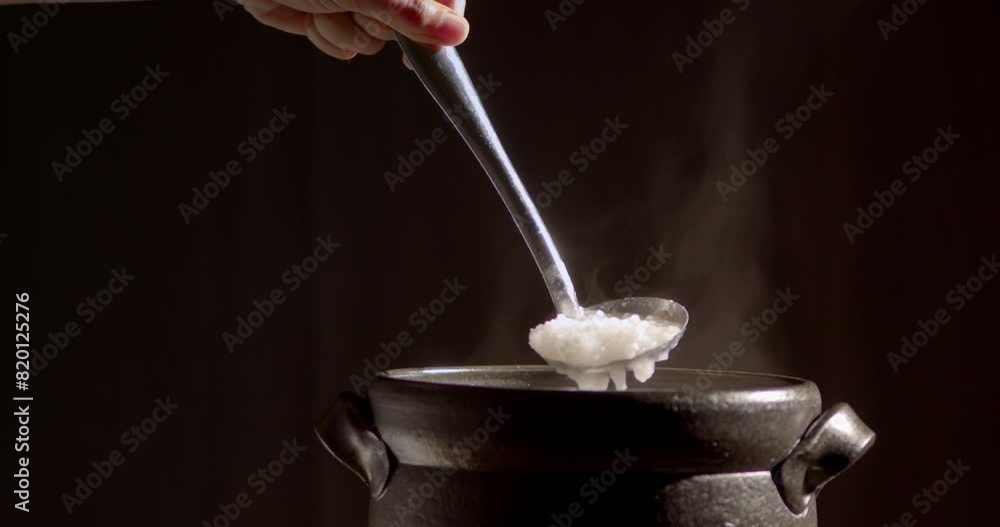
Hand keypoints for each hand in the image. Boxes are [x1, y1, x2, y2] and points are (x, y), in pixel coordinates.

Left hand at [240, 0, 468, 63]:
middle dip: (375, 23)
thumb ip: (413, 11)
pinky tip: (311, 15)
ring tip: (323, 2)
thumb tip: (456, 34)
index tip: (426, 50)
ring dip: (345, 29)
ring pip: (373, 40)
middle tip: (351, 2)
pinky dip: (325, 36)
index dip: (442, 24)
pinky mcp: (329, 13)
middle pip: (409, 26)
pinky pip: (344, 45)